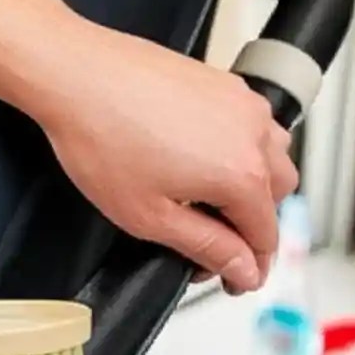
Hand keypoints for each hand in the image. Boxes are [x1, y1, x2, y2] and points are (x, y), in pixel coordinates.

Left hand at [19, 22, 297, 293]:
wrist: (77, 75)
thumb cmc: (102, 137)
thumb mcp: (151, 217)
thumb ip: (207, 246)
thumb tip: (243, 268)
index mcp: (241, 173)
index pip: (266, 235)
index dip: (249, 267)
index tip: (233, 278)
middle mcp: (252, 133)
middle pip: (277, 196)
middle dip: (252, 224)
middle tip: (214, 243)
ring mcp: (240, 102)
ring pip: (272, 156)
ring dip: (252, 183)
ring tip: (206, 199)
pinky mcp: (223, 83)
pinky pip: (251, 125)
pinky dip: (238, 149)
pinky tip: (198, 158)